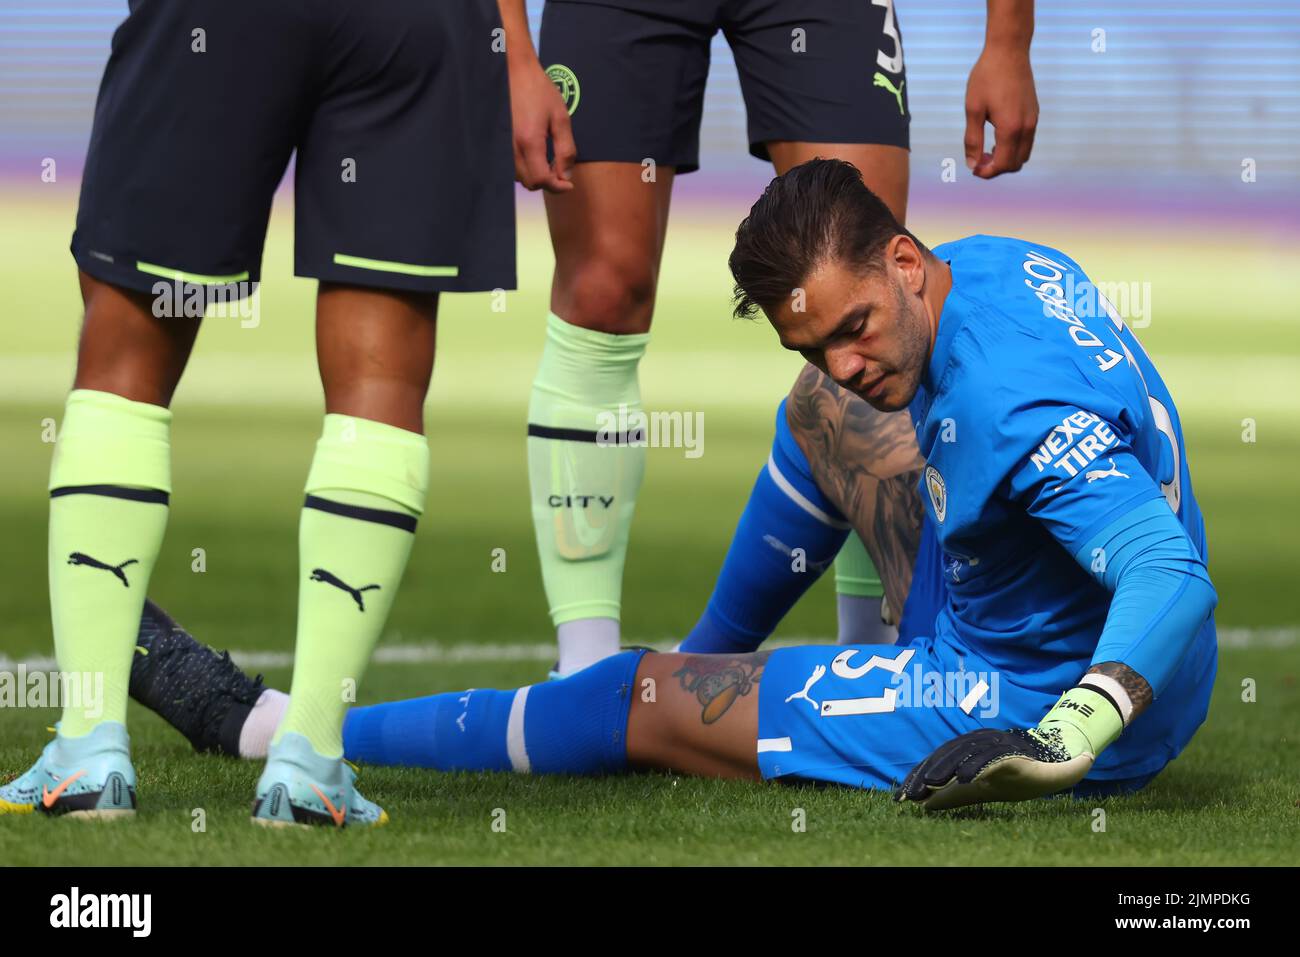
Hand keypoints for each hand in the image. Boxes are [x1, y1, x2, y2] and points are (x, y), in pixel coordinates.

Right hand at [507, 55, 576, 192]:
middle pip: (530, 183)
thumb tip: (566, 176)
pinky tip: (535, 154)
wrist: (513, 71)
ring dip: (536, 175)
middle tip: (561, 168)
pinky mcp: (498, 143)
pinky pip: (512, 167)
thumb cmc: (539, 90)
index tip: (569, 183)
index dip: (557, 187)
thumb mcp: (561, 118)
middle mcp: (511, 148)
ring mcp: (501, 146)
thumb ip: (566, 150)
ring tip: (549, 158)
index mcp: (529, 141)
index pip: (541, 180)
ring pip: (520, 177)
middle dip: (548, 181)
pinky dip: (526, 168)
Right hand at [895, 727, 1092, 809]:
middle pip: (958, 756)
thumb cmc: (1049, 769)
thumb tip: (1088, 757)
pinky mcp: (959, 762)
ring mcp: (968, 753)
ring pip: (942, 760)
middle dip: (940, 771)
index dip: (975, 766)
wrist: (1034, 754)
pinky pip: (936, 765)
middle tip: (924, 789)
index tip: (960, 779)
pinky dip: (920, 777)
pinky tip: (906, 793)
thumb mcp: (1064, 771)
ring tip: (908, 795)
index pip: (988, 758)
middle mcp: (983, 751)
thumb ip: (1075, 767)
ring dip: (924, 776)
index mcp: (1006, 755)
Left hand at [963, 45, 1037, 177]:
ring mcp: (1033, 120)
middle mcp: (1027, 127)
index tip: (973, 168)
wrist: (1009, 50)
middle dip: (996, 168)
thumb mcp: (973, 109)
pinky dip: (1014, 148)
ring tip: (986, 151)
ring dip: (1006, 159)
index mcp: (1011, 128)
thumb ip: (973, 139)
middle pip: (1016, 164)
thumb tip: (972, 165)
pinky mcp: (1035, 113)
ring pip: (1024, 154)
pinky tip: (997, 139)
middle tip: (978, 161)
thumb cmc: (987, 77)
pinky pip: (1027, 141)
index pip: (1003, 164)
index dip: (987, 172)